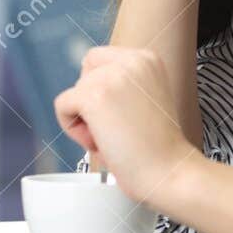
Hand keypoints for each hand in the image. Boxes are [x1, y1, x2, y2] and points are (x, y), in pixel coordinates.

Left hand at [53, 46, 202, 211]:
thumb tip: (84, 86)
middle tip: (118, 130)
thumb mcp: (145, 99)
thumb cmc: (158, 149)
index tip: (121, 116)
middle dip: (92, 104)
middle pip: (84, 74)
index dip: (100, 90)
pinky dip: (73, 129)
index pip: (98, 60)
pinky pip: (62, 106)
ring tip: (113, 138)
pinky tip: (99, 142)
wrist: (170, 173)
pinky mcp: (93, 96)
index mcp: (146, 58)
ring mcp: (111, 76)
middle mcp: (131, 60)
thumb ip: (122, 85)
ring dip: (85, 120)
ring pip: (73, 92)